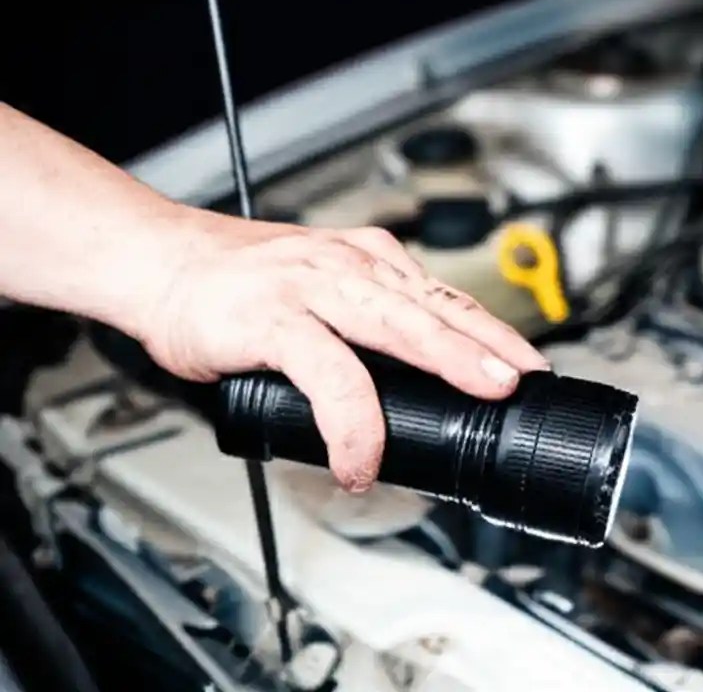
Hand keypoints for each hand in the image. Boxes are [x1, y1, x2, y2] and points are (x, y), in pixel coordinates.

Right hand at [133, 209, 548, 491]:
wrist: (156, 262)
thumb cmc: (235, 285)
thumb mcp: (318, 291)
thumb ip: (362, 326)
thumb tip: (409, 386)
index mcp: (367, 263)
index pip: (444, 298)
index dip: (492, 333)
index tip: (531, 367)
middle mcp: (349, 267)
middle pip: (434, 308)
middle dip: (490, 344)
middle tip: (528, 378)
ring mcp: (313, 289)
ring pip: (396, 326)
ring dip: (449, 359)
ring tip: (487, 394)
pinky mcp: (273, 319)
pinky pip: (329, 372)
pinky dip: (351, 419)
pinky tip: (361, 455)